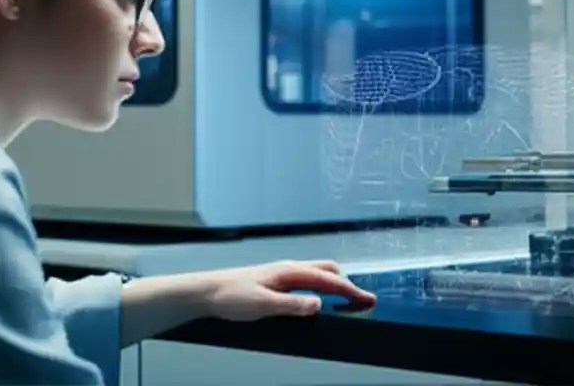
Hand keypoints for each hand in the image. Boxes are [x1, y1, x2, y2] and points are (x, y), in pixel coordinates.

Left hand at [199, 260, 376, 321]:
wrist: (206, 292)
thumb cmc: (230, 295)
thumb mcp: (263, 305)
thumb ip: (292, 305)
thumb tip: (319, 304)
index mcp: (289, 271)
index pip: (328, 280)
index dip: (350, 290)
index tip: (368, 299)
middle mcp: (288, 268)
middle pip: (327, 271)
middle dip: (346, 284)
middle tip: (361, 301)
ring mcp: (282, 274)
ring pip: (316, 275)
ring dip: (333, 285)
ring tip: (346, 301)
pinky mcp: (274, 282)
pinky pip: (305, 282)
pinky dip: (320, 288)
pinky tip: (317, 300)